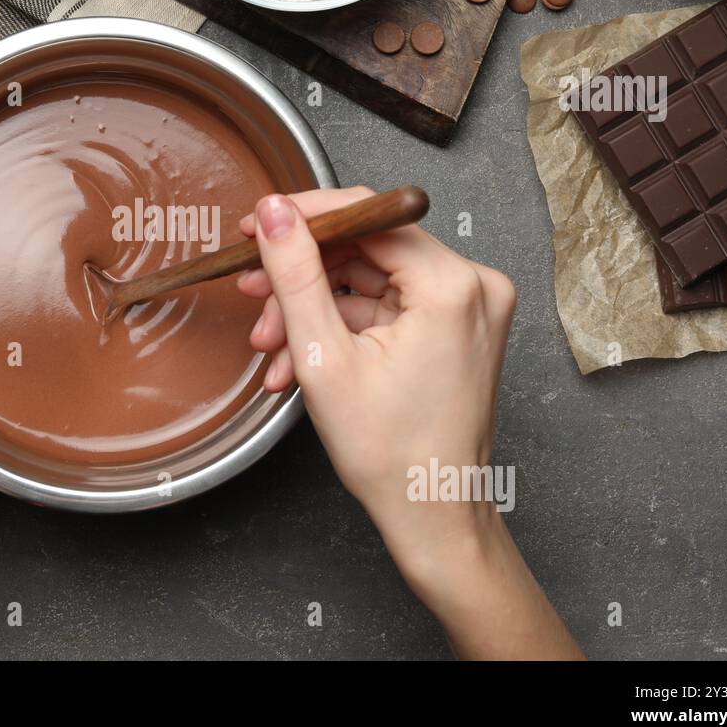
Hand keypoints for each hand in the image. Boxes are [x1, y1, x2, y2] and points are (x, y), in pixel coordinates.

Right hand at [239, 188, 580, 658]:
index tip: (254, 225)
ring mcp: (469, 308)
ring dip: (314, 311)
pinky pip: (386, 308)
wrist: (431, 514)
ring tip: (271, 347)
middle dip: (302, 280)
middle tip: (252, 296)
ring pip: (370, 282)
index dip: (304, 217)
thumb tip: (274, 212)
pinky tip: (299, 359)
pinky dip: (341, 329)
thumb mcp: (323, 356)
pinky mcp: (456, 328)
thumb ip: (296, 274)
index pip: (367, 214)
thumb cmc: (391, 452)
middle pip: (367, 250)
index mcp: (453, 285)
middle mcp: (474, 285)